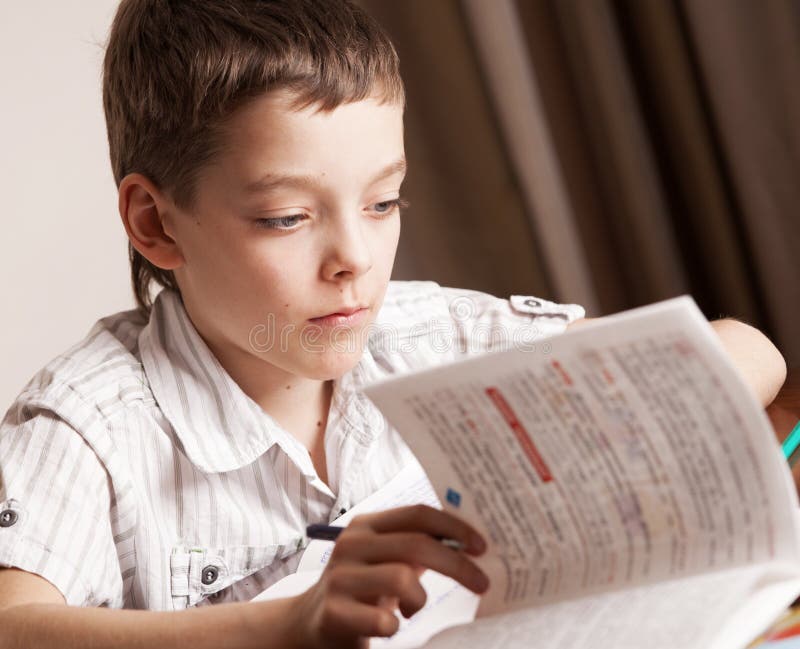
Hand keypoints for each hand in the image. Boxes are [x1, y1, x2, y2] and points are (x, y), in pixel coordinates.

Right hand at [288, 504, 488, 648]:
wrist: (310, 622)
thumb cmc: (363, 588)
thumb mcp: (388, 559)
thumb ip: (419, 546)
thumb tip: (470, 543)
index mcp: (367, 525)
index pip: (417, 514)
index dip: (454, 527)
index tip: (482, 547)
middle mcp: (352, 544)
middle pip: (417, 544)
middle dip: (457, 565)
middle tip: (482, 584)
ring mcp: (340, 577)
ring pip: (403, 579)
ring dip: (419, 599)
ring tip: (411, 609)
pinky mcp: (334, 611)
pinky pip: (383, 620)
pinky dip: (396, 627)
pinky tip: (389, 627)